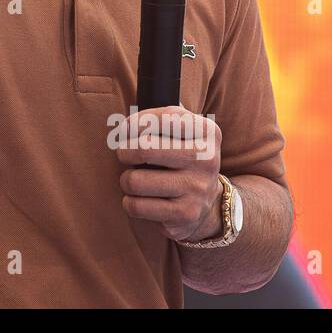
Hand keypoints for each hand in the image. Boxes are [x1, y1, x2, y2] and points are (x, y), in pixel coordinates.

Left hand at [115, 105, 222, 242]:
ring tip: (134, 180)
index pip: (162, 117)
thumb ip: (158, 117)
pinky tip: (140, 199)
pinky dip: (130, 202)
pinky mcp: (185, 214)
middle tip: (124, 154)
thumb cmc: (181, 157)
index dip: (134, 123)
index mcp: (207, 132)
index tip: (125, 130)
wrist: (207, 201)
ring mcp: (197, 189)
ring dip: (126, 180)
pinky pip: (137, 206)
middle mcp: (206, 159)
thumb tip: (125, 124)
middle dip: (124, 151)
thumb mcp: (182, 131)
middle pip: (144, 149)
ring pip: (135, 181)